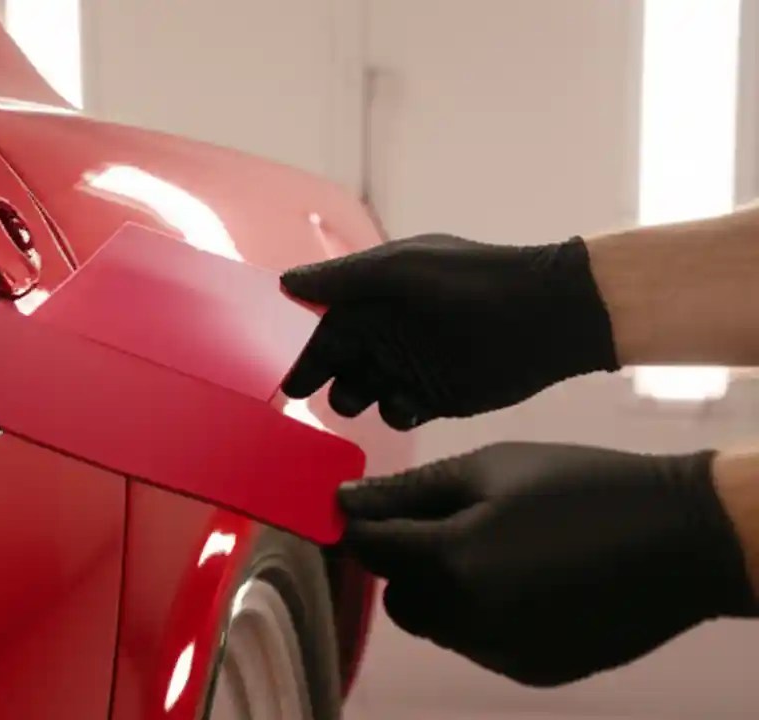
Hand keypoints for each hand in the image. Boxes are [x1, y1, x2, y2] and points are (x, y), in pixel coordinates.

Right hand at [281, 234, 617, 428]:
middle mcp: (383, 334)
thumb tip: (286, 282)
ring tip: (371, 393)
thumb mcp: (400, 269)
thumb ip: (342, 278)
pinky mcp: (434, 397)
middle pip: (334, 366)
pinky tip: (410, 405)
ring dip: (357, 398)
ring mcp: (408, 367)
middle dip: (322, 380)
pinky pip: (397, 414)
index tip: (284, 375)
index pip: (321, 328)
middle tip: (316, 391)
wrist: (546, 316)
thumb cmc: (470, 282)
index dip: (300, 350)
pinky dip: (396, 413)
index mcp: (371, 300)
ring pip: (360, 394)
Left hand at [338, 442, 757, 685]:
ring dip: (440, 592)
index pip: (368, 549)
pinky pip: (477, 644)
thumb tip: (345, 502)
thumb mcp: (491, 468)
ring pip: (435, 625)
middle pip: (397, 596)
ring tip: (491, 551)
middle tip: (441, 528)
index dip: (358, 526)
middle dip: (402, 564)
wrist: (681, 540)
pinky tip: (523, 583)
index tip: (366, 509)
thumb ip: (411, 492)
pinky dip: (480, 617)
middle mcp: (468, 617)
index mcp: (453, 559)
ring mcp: (500, 651)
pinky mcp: (530, 670)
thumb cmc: (581, 485)